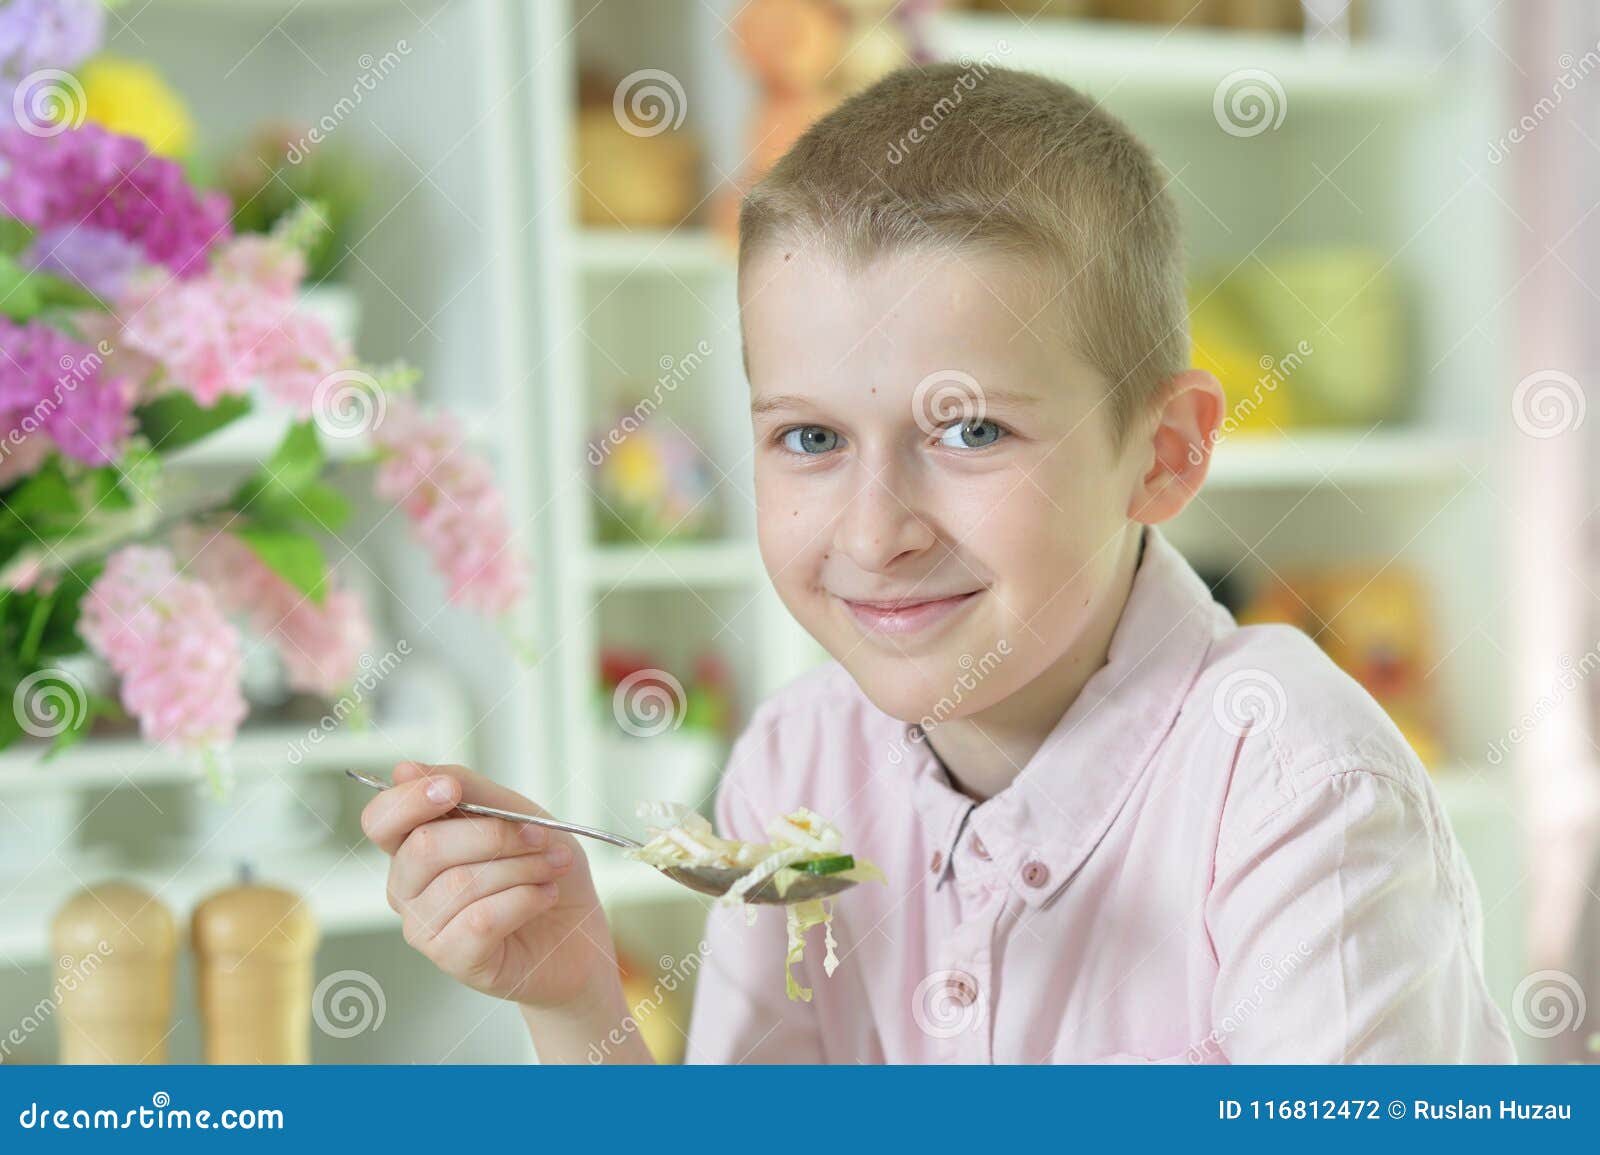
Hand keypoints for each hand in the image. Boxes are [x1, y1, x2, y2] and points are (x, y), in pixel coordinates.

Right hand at [360, 761, 618, 1009]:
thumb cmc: (543, 869)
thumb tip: (405, 769)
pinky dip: (525, 900)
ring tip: (552, 867)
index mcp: (414, 847)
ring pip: (461, 882)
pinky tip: (545, 896)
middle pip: (424, 848)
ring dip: (522, 867)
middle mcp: (408, 889)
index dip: (409, 801)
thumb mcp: (515, 814)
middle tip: (540, 836)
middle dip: (494, 835)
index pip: (381, 821)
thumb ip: (467, 789)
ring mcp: (425, 928)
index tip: (452, 789)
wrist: (579, 934)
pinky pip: (481, 920)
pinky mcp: (453, 960)